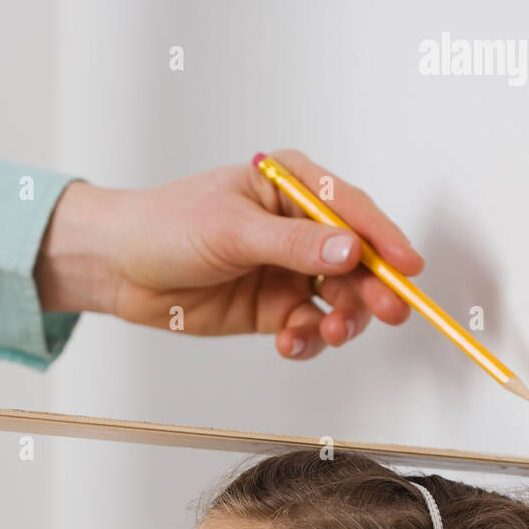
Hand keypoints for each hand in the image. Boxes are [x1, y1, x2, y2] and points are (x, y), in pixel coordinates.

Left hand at [34, 150, 423, 360]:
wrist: (119, 267)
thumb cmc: (165, 225)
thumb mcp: (232, 229)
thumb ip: (293, 244)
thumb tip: (348, 249)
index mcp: (291, 187)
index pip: (352, 212)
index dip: (385, 240)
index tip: (409, 268)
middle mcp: (297, 228)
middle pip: (356, 261)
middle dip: (371, 289)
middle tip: (385, 312)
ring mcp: (286, 270)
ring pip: (338, 299)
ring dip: (340, 320)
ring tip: (326, 332)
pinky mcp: (272, 307)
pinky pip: (307, 327)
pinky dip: (306, 339)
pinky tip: (290, 342)